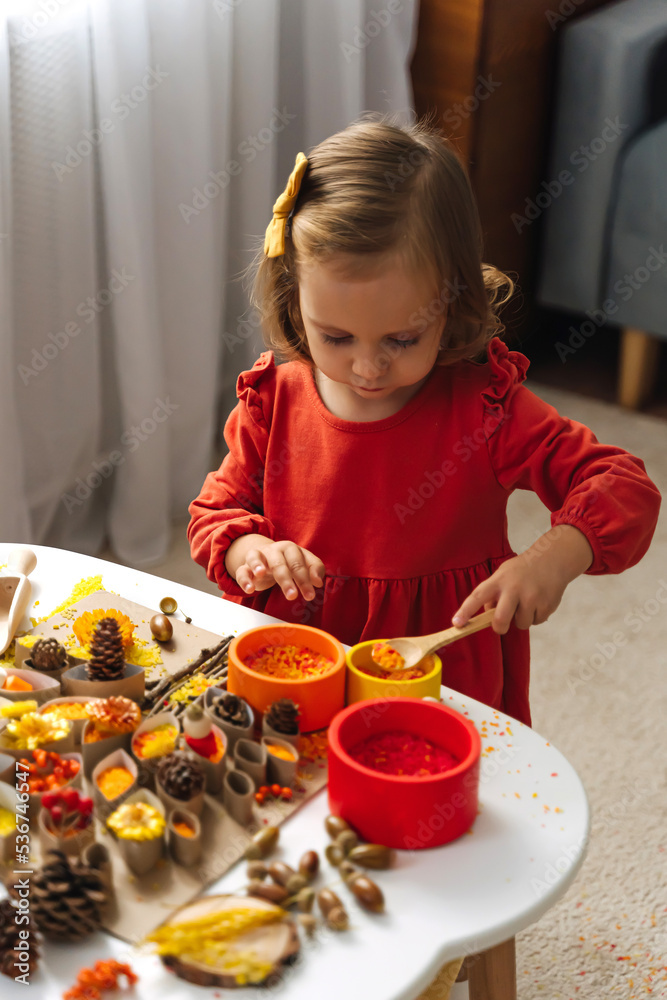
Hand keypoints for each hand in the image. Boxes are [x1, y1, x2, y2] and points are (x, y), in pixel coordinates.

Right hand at [225, 534, 324, 600]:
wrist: (266, 556)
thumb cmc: (288, 562)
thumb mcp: (303, 563)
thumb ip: (314, 569)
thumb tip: (318, 582)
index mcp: (290, 548)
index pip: (299, 563)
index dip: (305, 579)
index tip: (310, 595)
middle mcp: (273, 550)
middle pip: (279, 563)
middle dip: (286, 580)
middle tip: (292, 596)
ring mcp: (258, 556)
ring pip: (256, 559)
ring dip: (258, 565)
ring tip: (261, 574)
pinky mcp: (245, 566)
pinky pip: (242, 571)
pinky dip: (244, 579)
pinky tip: (249, 589)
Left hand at [451, 524, 593, 633]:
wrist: (553, 559)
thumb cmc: (523, 569)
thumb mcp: (503, 574)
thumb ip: (493, 593)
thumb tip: (487, 615)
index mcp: (499, 580)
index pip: (477, 596)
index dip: (465, 611)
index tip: (456, 624)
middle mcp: (514, 589)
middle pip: (500, 620)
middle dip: (499, 627)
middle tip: (501, 625)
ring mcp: (531, 597)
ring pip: (520, 624)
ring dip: (522, 619)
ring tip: (527, 602)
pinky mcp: (546, 605)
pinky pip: (536, 622)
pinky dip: (536, 616)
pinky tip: (539, 601)